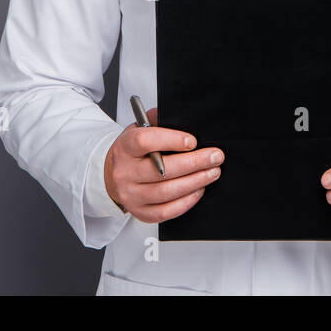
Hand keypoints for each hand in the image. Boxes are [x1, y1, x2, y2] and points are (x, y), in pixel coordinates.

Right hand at [103, 107, 223, 222]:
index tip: (192, 141)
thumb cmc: (133, 151)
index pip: (144, 141)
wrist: (114, 174)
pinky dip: (186, 201)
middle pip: (162, 170)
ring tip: (212, 172)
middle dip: (194, 163)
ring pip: (166, 192)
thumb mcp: (140, 129)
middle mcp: (125, 173)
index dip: (171, 140)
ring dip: (195, 182)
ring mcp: (131, 195)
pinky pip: (166, 211)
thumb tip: (183, 118)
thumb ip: (158, 120)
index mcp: (125, 148)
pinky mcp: (140, 212)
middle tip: (215, 156)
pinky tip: (199, 189)